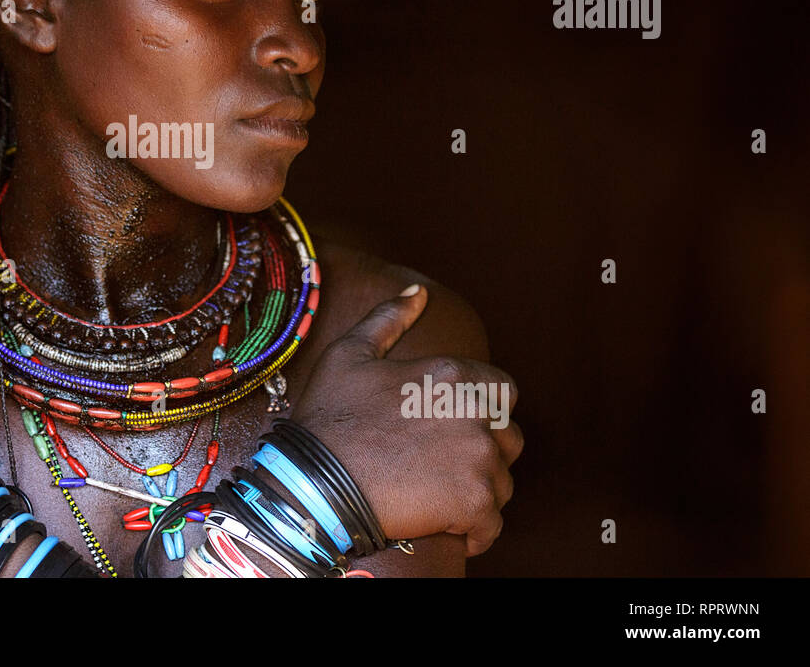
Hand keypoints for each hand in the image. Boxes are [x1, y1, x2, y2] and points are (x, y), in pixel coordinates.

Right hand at [292, 285, 522, 556]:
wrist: (314, 481)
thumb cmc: (329, 417)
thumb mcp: (350, 353)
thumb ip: (389, 318)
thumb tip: (418, 292)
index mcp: (452, 375)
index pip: (504, 391)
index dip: (482, 409)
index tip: (451, 426)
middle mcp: (475, 414)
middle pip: (509, 437)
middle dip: (483, 450)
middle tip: (442, 463)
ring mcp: (478, 460)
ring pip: (503, 481)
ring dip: (478, 490)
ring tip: (438, 493)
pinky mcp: (474, 504)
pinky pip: (493, 524)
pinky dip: (475, 531)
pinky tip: (448, 526)